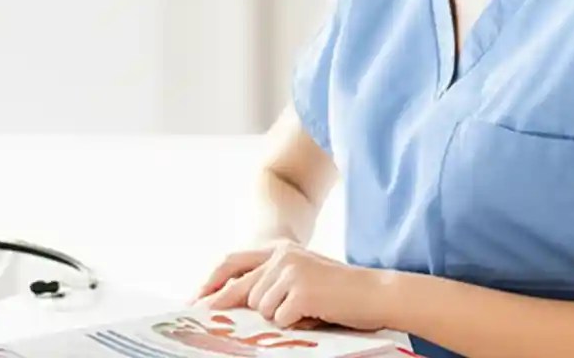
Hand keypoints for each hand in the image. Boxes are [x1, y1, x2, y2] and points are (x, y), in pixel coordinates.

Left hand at [193, 241, 392, 330]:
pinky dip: (296, 323)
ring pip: (262, 309)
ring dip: (279, 317)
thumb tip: (236, 303)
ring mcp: (290, 271)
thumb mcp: (302, 276)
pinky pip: (281, 320)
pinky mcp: (300, 291)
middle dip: (223, 306)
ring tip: (306, 310)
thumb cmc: (340, 292)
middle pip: (241, 289)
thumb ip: (273, 282)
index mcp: (280, 250)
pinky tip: (315, 314)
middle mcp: (282, 255)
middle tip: (202, 316)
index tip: (197, 299)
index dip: (212, 281)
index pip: (234, 262)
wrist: (376, 293)